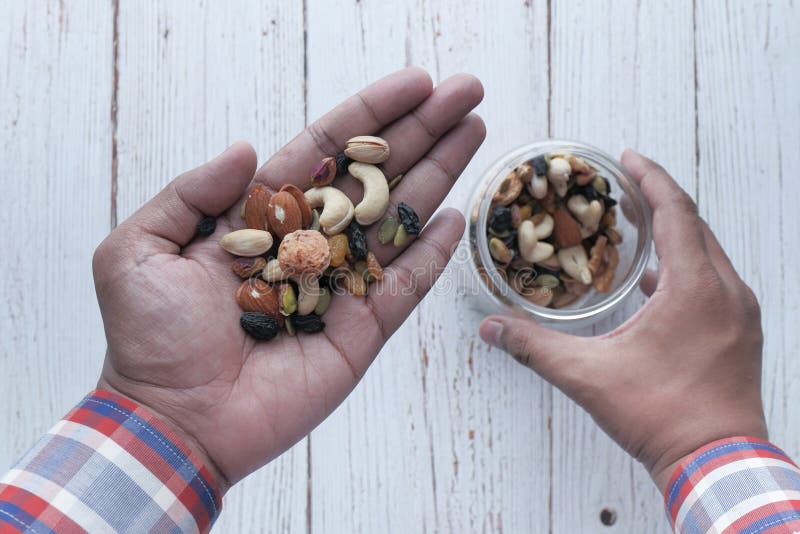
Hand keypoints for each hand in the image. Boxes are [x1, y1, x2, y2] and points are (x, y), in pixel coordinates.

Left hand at [93, 67, 484, 490]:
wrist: (175, 421)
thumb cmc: (150, 339)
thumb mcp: (139, 249)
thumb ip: (190, 192)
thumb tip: (246, 148)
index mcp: (262, 215)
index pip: (327, 150)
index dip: (372, 115)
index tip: (416, 83)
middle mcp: (308, 242)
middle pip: (375, 175)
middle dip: (422, 131)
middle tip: (466, 93)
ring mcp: (340, 284)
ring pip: (397, 219)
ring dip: (440, 174)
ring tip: (476, 131)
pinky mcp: (361, 330)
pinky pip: (405, 284)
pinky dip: (432, 252)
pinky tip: (456, 214)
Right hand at [479, 149, 766, 491]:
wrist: (717, 464)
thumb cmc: (662, 416)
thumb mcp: (588, 377)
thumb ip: (534, 347)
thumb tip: (491, 329)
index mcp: (694, 288)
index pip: (676, 211)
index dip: (650, 178)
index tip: (627, 158)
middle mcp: (726, 292)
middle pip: (695, 226)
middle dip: (660, 200)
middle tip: (625, 188)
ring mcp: (739, 314)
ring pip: (709, 254)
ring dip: (675, 234)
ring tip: (639, 228)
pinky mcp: (741, 334)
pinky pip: (715, 282)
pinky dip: (687, 269)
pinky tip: (658, 284)